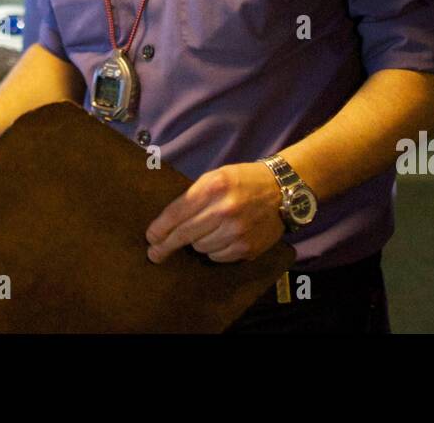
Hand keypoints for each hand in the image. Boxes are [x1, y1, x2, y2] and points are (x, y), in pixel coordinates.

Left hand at [146, 162, 284, 263]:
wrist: (283, 191)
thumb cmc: (244, 180)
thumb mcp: (217, 176)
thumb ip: (194, 196)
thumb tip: (167, 223)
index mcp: (213, 187)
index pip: (177, 213)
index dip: (160, 228)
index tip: (150, 238)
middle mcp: (224, 210)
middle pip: (184, 235)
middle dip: (165, 245)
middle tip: (154, 253)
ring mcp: (236, 232)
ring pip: (200, 248)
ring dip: (197, 243)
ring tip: (206, 232)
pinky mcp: (246, 248)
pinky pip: (217, 257)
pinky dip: (214, 250)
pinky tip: (222, 238)